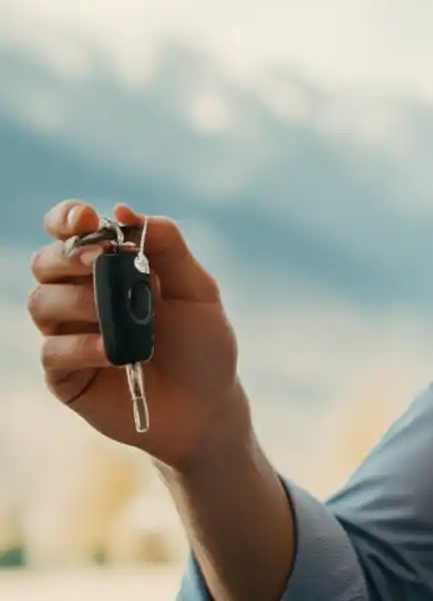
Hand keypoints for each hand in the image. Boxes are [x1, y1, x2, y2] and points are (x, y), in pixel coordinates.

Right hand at [28, 199, 246, 470]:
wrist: (207, 405)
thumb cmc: (203, 344)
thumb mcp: (197, 290)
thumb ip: (167, 247)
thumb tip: (122, 209)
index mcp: (111, 268)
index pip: (70, 230)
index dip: (67, 218)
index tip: (84, 219)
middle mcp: (80, 296)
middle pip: (45, 261)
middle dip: (68, 257)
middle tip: (101, 263)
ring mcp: (68, 334)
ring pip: (42, 301)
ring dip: (81, 302)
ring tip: (121, 318)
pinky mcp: (64, 374)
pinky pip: (52, 350)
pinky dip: (84, 346)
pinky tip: (116, 353)